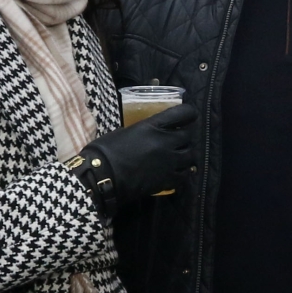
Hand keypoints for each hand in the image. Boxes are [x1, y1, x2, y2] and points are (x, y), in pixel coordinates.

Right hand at [74, 105, 197, 215]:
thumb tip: (153, 132)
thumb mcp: (126, 131)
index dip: (190, 113)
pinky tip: (177, 174)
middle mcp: (165, 142)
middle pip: (188, 136)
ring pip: (190, 156)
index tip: (190, 116)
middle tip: (177, 141)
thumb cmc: (105, 150)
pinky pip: (185, 176)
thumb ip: (145, 130)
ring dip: (186, 156)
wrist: (100, 176)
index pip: (183, 113)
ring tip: (178, 158)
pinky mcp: (167, 179)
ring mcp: (169, 161)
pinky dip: (183, 174)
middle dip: (184, 138)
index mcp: (152, 126)